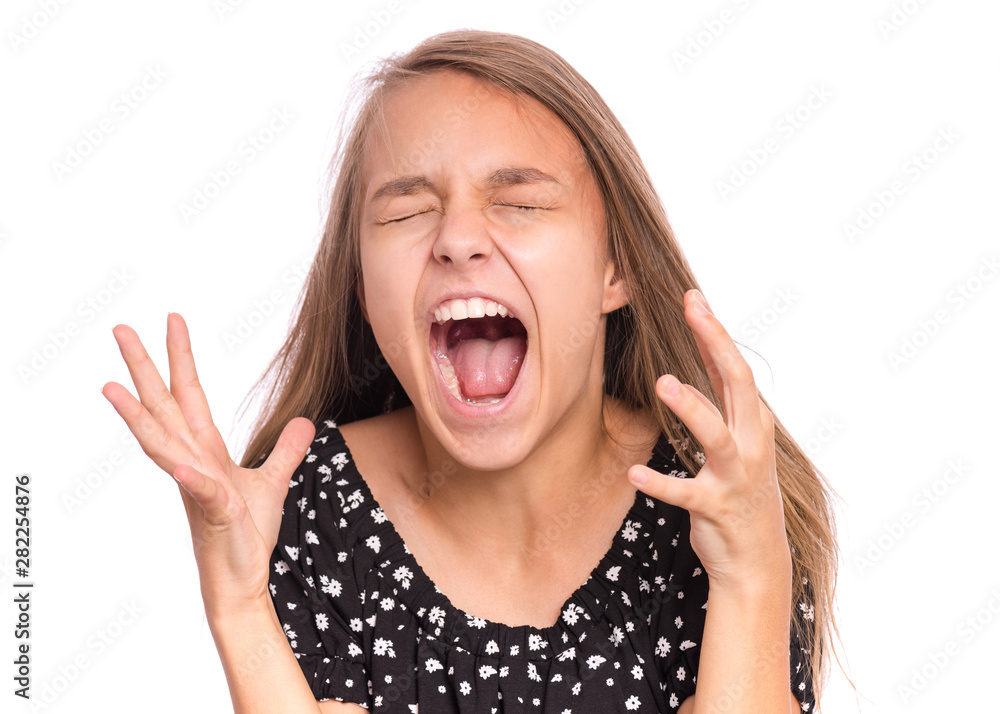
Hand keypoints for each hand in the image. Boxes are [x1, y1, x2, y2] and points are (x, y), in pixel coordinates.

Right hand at [101, 313, 314, 611]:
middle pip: (164, 408)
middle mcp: (193, 464)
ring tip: (113, 385)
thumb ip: (286, 450)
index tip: (173, 319)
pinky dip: (190, 478)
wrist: (240, 582)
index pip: (189, 395)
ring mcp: (198, 489)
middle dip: (144, 368)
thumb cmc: (246, 535)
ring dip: (139, 416)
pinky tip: (179, 465)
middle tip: (120, 328)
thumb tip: (305, 421)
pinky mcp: (215, 515)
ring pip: (162, 445)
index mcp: (205, 452)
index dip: (181, 358)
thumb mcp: (272, 483)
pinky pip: (201, 492)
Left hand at [628, 290, 790, 590]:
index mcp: (753, 423)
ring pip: (717, 436)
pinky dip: (660, 484)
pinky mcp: (716, 508)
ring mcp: (737, 476)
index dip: (715, 333)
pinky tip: (634, 474)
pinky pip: (686, 494)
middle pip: (737, 384)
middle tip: (692, 310)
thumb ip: (716, 406)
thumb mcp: (736, 443)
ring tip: (664, 383)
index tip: (694, 298)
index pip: (734, 369)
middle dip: (716, 344)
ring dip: (692, 408)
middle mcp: (751, 443)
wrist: (757, 559)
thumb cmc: (741, 491)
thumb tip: (692, 367)